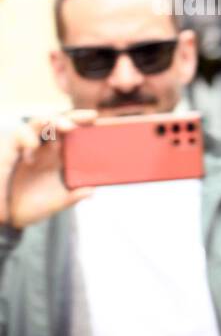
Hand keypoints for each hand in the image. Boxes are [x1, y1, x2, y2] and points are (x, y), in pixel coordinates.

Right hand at [0, 111, 96, 229]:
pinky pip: (17, 138)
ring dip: (50, 122)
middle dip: (70, 118)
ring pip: (37, 125)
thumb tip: (91, 191)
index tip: (96, 118)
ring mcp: (28, 149)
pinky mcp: (10, 153)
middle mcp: (44, 149)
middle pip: (57, 124)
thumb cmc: (35, 206)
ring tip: (67, 127)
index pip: (72, 135)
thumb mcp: (58, 202)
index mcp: (59, 157)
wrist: (10, 217)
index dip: (82, 123)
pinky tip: (33, 147)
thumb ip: (73, 196)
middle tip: (88, 119)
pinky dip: (26, 139)